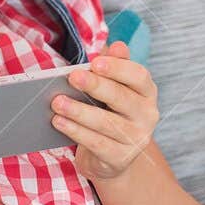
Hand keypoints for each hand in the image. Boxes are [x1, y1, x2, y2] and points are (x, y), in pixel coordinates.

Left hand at [53, 41, 158, 181]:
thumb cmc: (111, 112)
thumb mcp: (114, 88)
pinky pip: (97, 144)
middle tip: (72, 77)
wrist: (113, 156)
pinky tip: (59, 122)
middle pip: (122, 98)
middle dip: (96, 86)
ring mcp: (136, 139)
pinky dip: (76, 132)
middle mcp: (147, 115)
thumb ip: (115, 66)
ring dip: (79, 111)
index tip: (95, 63)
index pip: (139, 76)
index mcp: (147, 92)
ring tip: (57, 102)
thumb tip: (117, 45)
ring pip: (106, 123)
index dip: (118, 68)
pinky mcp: (120, 158)